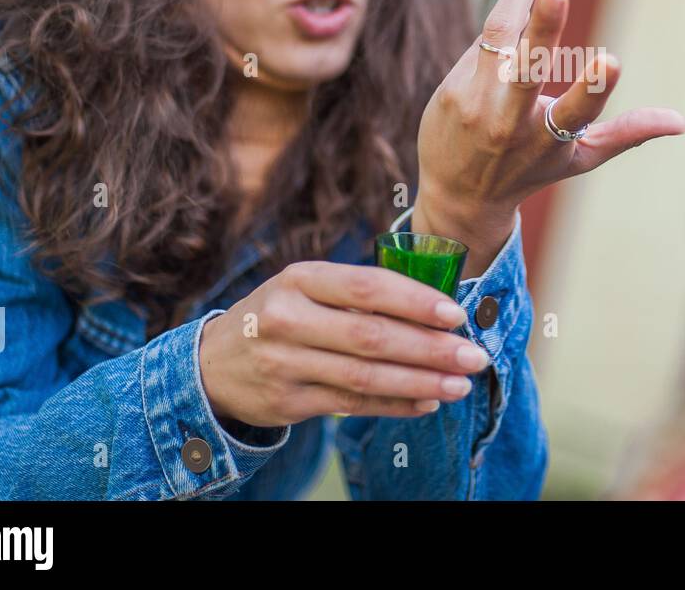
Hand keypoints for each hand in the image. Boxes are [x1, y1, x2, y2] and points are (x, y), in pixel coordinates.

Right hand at [199, 260, 492, 426]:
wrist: (210, 365)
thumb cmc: (280, 316)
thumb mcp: (305, 289)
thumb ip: (358, 293)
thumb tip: (437, 306)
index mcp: (299, 279)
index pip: (366, 287)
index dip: (415, 300)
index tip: (456, 314)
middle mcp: (287, 319)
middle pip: (372, 336)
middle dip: (430, 348)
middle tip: (474, 356)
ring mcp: (284, 363)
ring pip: (365, 376)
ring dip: (420, 382)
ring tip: (460, 384)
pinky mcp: (287, 401)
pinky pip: (352, 404)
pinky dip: (394, 404)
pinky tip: (427, 401)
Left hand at [413, 0, 684, 273]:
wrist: (457, 195)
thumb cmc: (530, 168)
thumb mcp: (581, 157)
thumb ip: (630, 133)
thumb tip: (684, 122)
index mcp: (550, 140)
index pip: (576, 112)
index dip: (594, 87)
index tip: (611, 60)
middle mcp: (509, 123)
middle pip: (525, 71)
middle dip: (542, 31)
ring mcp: (476, 103)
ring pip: (499, 36)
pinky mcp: (451, 87)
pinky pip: (486, 40)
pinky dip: (511, 17)